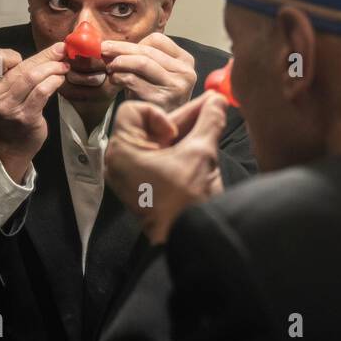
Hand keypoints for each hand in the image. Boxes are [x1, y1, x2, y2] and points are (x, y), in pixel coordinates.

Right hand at [0, 42, 69, 180]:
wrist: (10, 146)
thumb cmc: (8, 112)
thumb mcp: (0, 90)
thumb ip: (13, 71)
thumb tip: (46, 50)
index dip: (11, 54)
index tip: (24, 56)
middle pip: (21, 67)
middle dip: (44, 56)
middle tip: (60, 50)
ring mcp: (9, 107)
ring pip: (32, 77)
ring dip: (52, 67)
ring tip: (63, 65)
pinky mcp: (26, 116)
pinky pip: (42, 91)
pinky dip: (54, 81)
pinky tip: (60, 79)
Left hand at [101, 33, 196, 110]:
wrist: (161, 129)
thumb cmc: (155, 97)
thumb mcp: (155, 74)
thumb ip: (141, 57)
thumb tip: (110, 46)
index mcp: (186, 61)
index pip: (158, 40)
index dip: (135, 43)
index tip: (117, 47)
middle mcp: (185, 73)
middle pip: (147, 51)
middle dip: (121, 48)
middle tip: (103, 49)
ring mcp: (176, 86)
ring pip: (141, 63)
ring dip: (120, 62)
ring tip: (109, 67)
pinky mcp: (161, 99)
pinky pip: (134, 80)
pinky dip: (119, 77)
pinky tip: (114, 80)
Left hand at [104, 91, 226, 243]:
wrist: (190, 240)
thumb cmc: (185, 201)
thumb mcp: (201, 154)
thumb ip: (209, 122)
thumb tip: (218, 100)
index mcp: (123, 152)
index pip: (133, 111)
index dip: (158, 115)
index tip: (173, 132)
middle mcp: (122, 162)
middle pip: (152, 125)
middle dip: (184, 118)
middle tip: (212, 104)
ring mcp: (135, 174)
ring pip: (161, 141)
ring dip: (188, 130)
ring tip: (214, 116)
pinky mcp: (148, 183)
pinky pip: (164, 156)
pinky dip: (183, 146)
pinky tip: (207, 135)